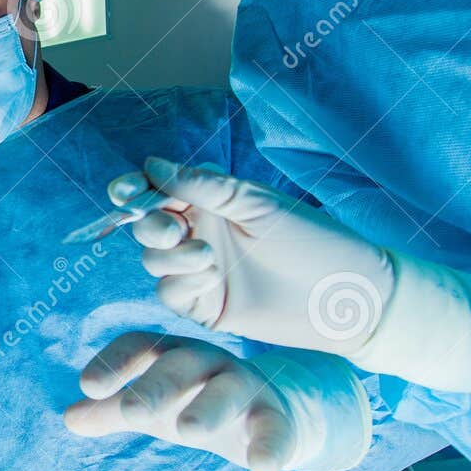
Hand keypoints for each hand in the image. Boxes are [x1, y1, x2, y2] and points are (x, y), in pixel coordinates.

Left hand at [65, 333, 369, 470]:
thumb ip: (113, 410)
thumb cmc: (199, 402)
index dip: (113, 363)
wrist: (277, 411)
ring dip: (209, 408)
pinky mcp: (278, 418)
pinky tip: (263, 467)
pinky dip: (270, 445)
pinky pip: (276, 428)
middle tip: (133, 412)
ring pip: (229, 389)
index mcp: (172, 355)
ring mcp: (246, 388)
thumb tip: (68, 418)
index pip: (140, 346)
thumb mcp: (156, 407)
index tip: (87, 387)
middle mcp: (208, 363)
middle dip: (157, 385)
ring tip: (188, 432)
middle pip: (182, 364)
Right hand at [113, 159, 394, 357]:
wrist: (345, 297)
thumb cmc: (312, 240)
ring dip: (170, 256)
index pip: (157, 190)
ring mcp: (201, 272)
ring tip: (206, 257)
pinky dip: (182, 284)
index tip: (125, 192)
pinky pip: (170, 293)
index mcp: (211, 201)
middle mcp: (201, 233)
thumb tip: (150, 163)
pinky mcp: (205, 307)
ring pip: (153, 261)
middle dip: (150, 224)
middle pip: (147, 226)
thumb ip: (202, 185)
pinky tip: (211, 280)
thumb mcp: (255, 202)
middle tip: (173, 229)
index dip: (133, 190)